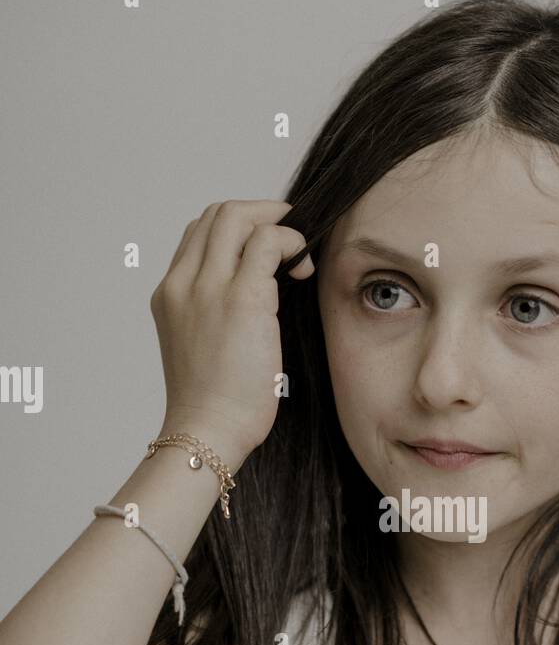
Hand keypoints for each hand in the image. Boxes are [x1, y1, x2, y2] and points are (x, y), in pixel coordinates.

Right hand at [149, 199, 313, 463]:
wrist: (206, 431)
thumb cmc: (213, 404)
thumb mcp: (202, 346)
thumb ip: (215, 312)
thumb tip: (258, 291)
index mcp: (169, 294)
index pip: (199, 233)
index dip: (238, 228)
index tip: (266, 247)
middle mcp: (183, 283)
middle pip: (218, 215)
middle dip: (261, 213)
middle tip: (289, 237)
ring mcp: (209, 287)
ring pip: (238, 217)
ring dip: (276, 223)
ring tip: (298, 253)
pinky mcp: (242, 298)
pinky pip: (268, 242)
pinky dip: (290, 243)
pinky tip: (303, 269)